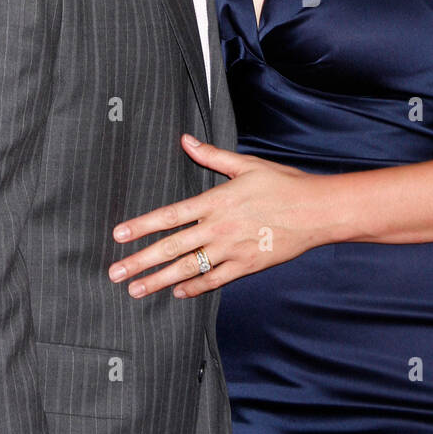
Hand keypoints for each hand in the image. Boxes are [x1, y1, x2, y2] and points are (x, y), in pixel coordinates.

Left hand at [109, 134, 329, 297]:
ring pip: (189, 268)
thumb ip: (212, 156)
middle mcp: (219, 228)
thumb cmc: (284, 183)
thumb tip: (185, 140)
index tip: (119, 235)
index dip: (142, 225)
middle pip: (172, 247)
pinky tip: (178, 293)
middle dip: (141, 261)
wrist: (317, 211)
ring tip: (136, 289)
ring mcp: (232, 250)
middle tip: (116, 273)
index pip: (170, 216)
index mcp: (216, 201)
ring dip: (160, 280)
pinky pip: (215, 280)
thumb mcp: (246, 164)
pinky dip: (195, 287)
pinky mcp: (247, 266)